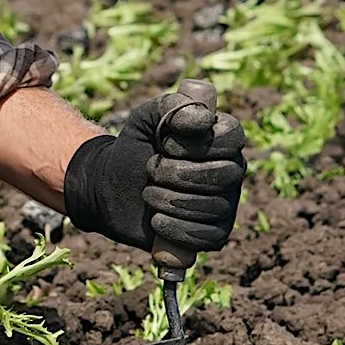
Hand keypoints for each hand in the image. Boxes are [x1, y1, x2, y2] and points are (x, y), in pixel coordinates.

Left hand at [62, 78, 245, 253]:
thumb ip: (172, 106)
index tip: (165, 144)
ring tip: (147, 194)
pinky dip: (177, 229)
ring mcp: (226, 204)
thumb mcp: (145, 118)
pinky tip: (155, 220)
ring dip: (171, 201)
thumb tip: (204, 119)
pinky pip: (209, 238)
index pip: (233, 137)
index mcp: (221, 139)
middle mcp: (231, 171)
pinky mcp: (215, 234)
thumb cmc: (135, 148)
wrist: (111, 188)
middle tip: (151, 170)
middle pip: (225, 175)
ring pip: (214, 207)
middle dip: (179, 174)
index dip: (197, 143)